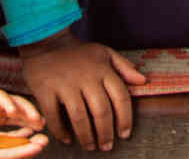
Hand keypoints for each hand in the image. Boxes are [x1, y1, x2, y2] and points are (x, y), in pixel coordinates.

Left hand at [0, 73, 44, 133]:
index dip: (4, 102)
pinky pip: (16, 120)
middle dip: (26, 110)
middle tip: (38, 119)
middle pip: (14, 102)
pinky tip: (36, 129)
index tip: (12, 110)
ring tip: (42, 125)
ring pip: (19, 112)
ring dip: (30, 118)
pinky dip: (26, 124)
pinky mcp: (0, 114)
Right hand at [0, 121, 47, 158]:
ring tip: (42, 135)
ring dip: (26, 140)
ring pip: (10, 144)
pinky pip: (3, 137)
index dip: (20, 152)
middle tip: (45, 141)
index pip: (4, 157)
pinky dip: (16, 133)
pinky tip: (28, 129)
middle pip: (11, 152)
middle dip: (28, 147)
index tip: (34, 147)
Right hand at [19, 31, 146, 151]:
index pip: (121, 97)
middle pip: (101, 111)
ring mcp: (65, 84)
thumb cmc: (78, 53)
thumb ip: (124, 67)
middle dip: (106, 133)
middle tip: (107, 146)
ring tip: (90, 146)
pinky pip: (54, 116)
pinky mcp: (45, 90)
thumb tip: (143, 81)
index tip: (125, 134)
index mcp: (103, 69)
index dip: (125, 119)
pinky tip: (67, 139)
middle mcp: (86, 77)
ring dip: (86, 136)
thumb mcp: (104, 53)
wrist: (46, 43)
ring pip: (80, 117)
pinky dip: (61, 131)